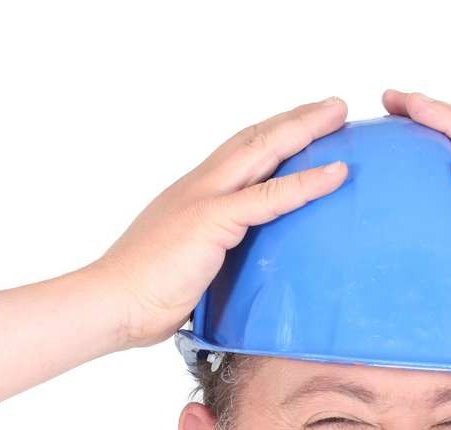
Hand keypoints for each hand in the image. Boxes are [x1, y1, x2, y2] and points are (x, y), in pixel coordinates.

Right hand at [89, 97, 350, 350]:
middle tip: (333, 106)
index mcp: (193, 194)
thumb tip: (234, 271)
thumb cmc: (143, 293)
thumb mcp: (187, 264)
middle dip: (296, 119)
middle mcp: (201, 186)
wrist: (112, 301)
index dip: (272, 135)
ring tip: (339, 114)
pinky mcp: (213, 220)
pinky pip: (270, 197)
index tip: (302, 124)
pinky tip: (336, 172)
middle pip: (256, 139)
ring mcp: (207, 198)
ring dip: (305, 129)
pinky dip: (307, 182)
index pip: (239, 152)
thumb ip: (212, 255)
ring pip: (264, 151)